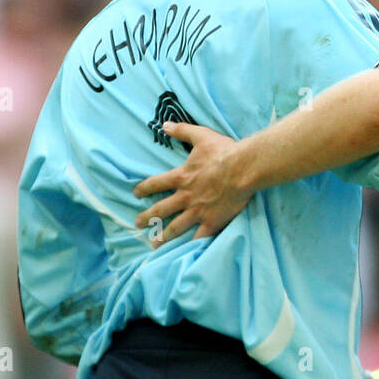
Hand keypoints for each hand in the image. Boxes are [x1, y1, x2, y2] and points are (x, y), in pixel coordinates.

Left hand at [133, 122, 253, 245]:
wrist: (243, 168)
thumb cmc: (223, 151)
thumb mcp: (201, 136)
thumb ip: (182, 131)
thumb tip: (165, 125)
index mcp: (181, 177)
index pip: (156, 184)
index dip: (144, 188)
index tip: (136, 194)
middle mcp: (185, 196)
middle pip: (161, 209)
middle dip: (147, 216)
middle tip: (138, 223)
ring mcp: (198, 211)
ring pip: (176, 227)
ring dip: (163, 235)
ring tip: (154, 243)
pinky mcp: (212, 221)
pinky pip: (199, 236)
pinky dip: (191, 245)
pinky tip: (184, 253)